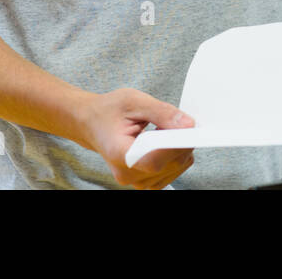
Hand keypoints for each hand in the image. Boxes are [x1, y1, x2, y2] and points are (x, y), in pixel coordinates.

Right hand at [76, 88, 195, 188]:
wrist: (92, 123)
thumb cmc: (109, 111)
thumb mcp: (134, 101)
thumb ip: (163, 112)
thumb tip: (189, 125)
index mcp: (119, 154)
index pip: (153, 161)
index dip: (175, 146)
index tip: (189, 128)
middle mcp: (126, 173)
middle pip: (168, 164)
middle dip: (181, 141)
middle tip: (178, 121)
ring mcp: (135, 180)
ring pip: (175, 168)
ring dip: (180, 148)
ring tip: (164, 129)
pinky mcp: (144, 180)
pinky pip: (172, 171)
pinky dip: (176, 155)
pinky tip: (165, 141)